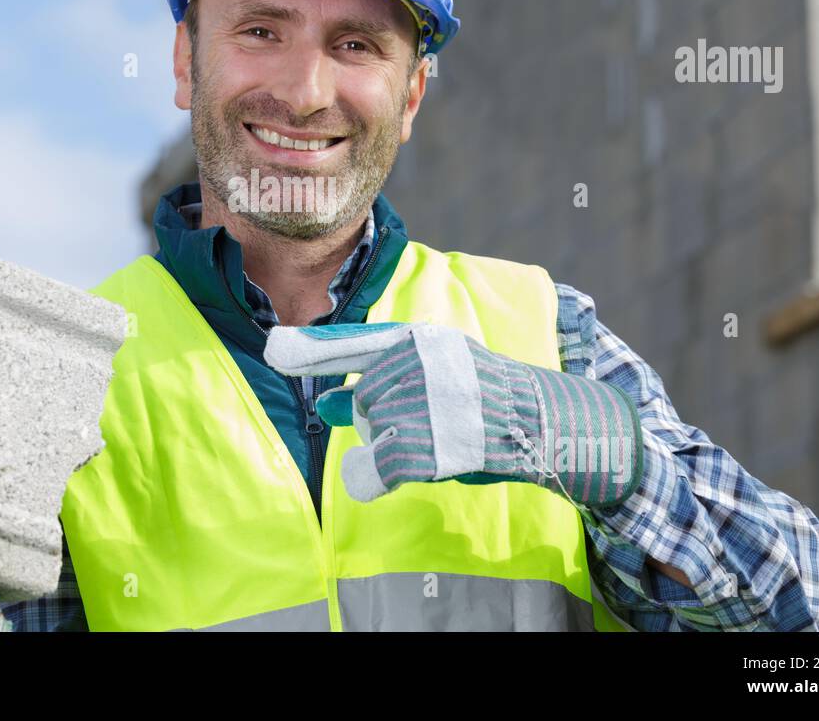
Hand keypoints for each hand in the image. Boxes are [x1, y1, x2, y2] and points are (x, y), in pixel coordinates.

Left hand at [264, 321, 641, 506]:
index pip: (351, 342)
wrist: (544, 423)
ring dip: (398, 447)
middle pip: (364, 401)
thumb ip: (377, 387)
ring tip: (445, 438)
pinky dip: (379, 478)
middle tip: (436, 424)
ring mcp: (421, 401)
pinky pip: (375, 470)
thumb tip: (325, 404)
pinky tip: (415, 469)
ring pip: (374, 435)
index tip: (273, 350)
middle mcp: (416, 362)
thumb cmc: (486, 401)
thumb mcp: (434, 378)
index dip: (309, 349)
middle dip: (388, 420)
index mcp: (417, 340)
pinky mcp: (423, 442)